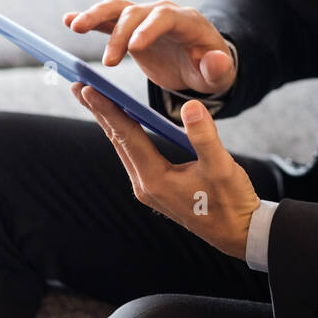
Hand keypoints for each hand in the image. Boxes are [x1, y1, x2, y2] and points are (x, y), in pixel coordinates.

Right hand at [63, 0, 234, 94]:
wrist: (201, 64)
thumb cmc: (211, 70)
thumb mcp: (220, 75)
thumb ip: (219, 68)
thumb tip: (217, 59)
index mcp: (188, 22)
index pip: (166, 17)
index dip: (149, 29)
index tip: (134, 48)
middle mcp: (164, 13)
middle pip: (137, 13)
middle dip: (120, 34)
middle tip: (108, 63)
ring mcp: (145, 18)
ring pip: (118, 9)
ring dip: (96, 16)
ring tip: (75, 26)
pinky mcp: (130, 28)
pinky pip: (108, 19)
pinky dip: (89, 18)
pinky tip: (68, 20)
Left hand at [71, 81, 259, 259]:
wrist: (237, 232)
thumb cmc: (231, 201)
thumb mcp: (222, 167)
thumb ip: (204, 136)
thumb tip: (190, 106)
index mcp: (156, 179)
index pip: (127, 137)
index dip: (108, 110)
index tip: (89, 89)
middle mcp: (146, 185)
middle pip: (118, 141)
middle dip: (100, 112)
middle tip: (79, 85)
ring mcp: (150, 188)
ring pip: (124, 148)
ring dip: (110, 122)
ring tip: (95, 100)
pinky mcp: (157, 188)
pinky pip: (135, 155)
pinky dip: (125, 134)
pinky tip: (124, 123)